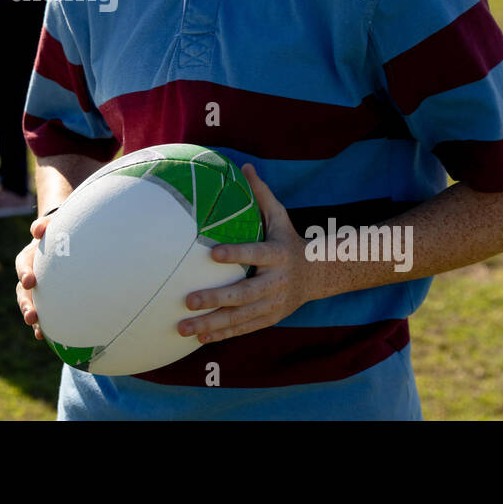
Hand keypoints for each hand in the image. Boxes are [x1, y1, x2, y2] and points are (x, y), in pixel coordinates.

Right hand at [14, 210, 55, 339]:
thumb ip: (44, 225)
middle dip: (26, 304)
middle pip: (22, 291)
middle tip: (31, 315)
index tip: (30, 281)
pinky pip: (42, 312)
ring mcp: (36, 289)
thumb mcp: (52, 224)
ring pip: (29, 304)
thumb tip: (37, 231)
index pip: (23, 264)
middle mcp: (28, 275)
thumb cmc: (57, 232)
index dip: (24, 273)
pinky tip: (45, 336)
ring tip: (36, 329)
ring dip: (31, 316)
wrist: (63, 242)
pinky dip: (42, 324)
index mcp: (28, 257)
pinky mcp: (45, 298)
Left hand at [176, 163, 319, 343]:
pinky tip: (199, 337)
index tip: (212, 254)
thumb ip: (262, 195)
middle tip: (187, 301)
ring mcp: (273, 304)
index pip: (256, 254)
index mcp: (278, 255)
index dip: (236, 255)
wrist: (319, 275)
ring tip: (183, 326)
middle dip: (215, 299)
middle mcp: (276, 283)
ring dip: (211, 323)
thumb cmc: (288, 240)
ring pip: (240, 317)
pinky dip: (222, 334)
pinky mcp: (269, 318)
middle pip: (244, 294)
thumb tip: (244, 166)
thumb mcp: (280, 216)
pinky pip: (243, 328)